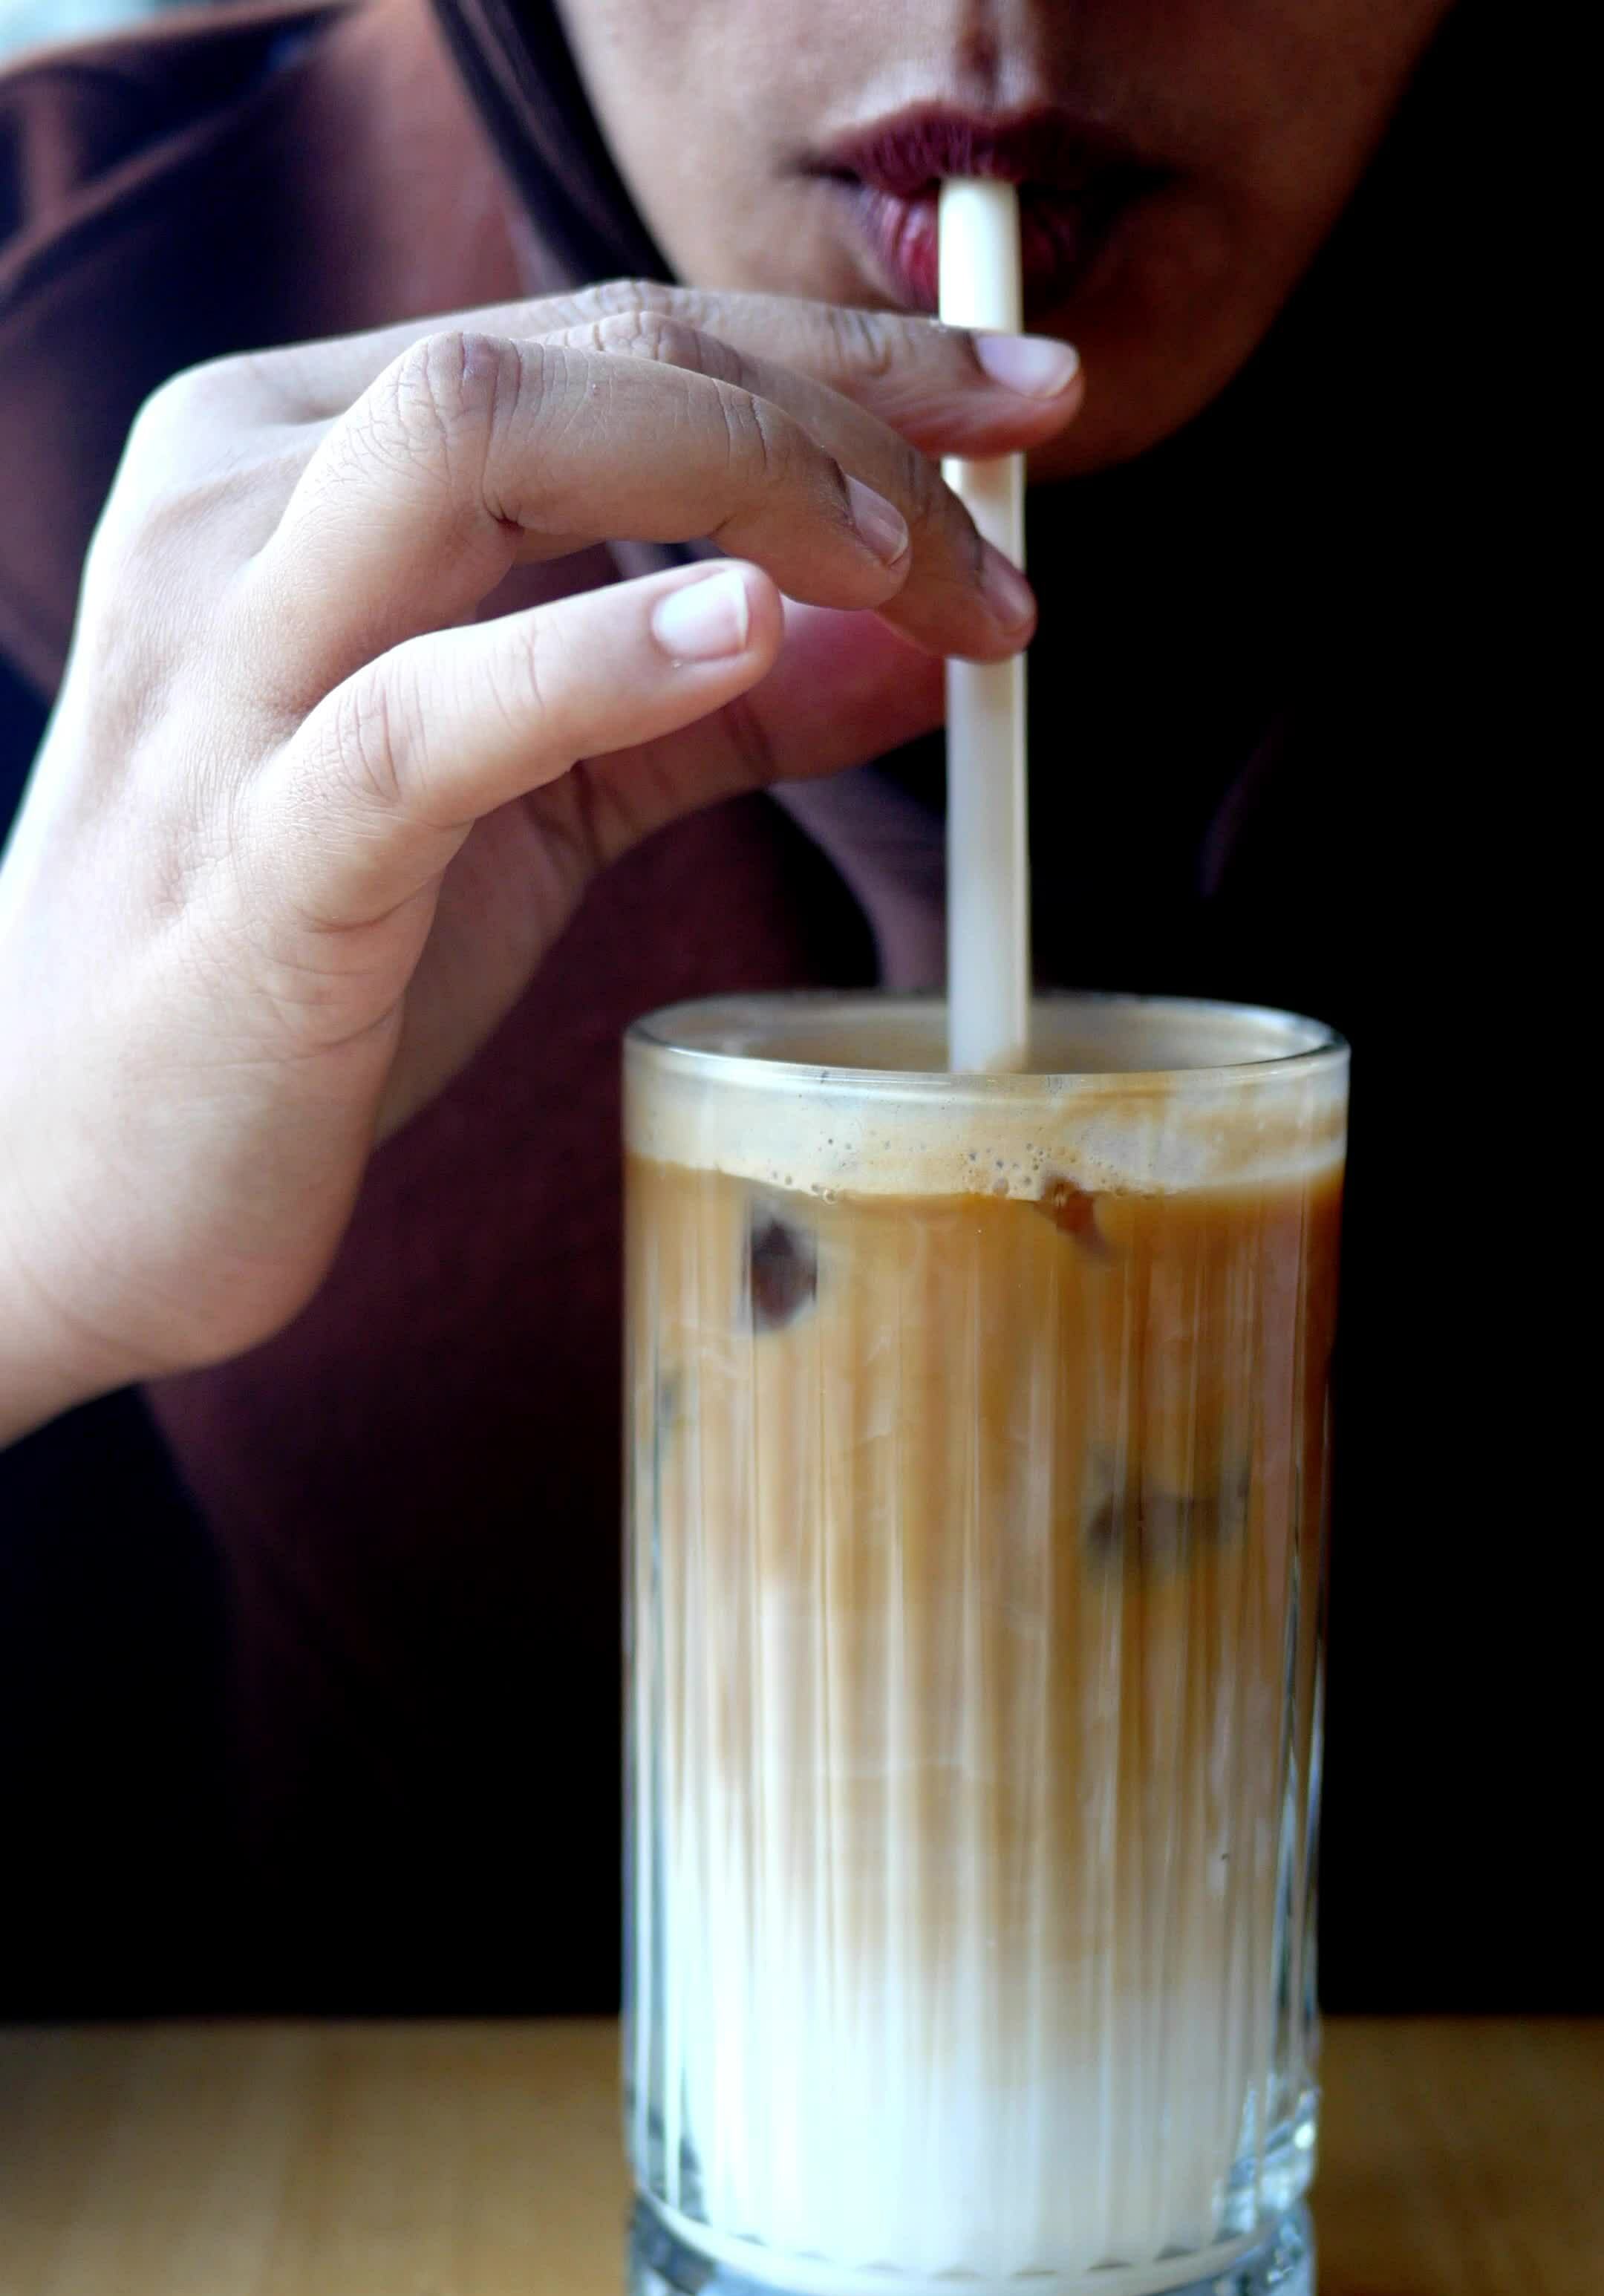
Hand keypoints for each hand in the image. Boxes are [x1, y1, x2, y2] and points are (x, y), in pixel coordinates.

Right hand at [0, 281, 1079, 1438]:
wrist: (71, 1184)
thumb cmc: (293, 973)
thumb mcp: (529, 808)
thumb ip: (707, 713)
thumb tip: (917, 642)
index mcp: (290, 464)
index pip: (596, 331)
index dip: (837, 352)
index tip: (1021, 409)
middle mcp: (237, 513)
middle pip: (570, 348)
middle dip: (832, 399)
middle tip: (1010, 514)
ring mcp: (227, 675)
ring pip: (472, 437)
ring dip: (739, 472)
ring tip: (905, 573)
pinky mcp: (255, 858)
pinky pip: (422, 717)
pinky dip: (594, 656)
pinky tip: (742, 633)